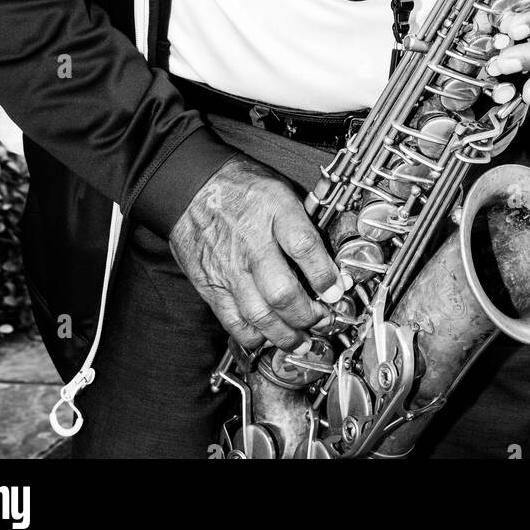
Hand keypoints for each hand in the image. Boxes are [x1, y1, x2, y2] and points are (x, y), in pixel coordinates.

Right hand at [168, 154, 344, 353]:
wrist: (192, 187)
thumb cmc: (241, 188)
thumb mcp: (281, 191)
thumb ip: (305, 224)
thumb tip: (331, 261)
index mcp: (274, 212)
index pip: (304, 247)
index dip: (325, 275)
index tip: (337, 291)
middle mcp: (251, 243)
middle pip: (283, 292)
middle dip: (308, 315)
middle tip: (322, 320)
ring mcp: (229, 269)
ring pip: (260, 315)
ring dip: (286, 336)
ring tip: (302, 342)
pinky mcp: (211, 285)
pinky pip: (233, 321)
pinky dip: (254, 336)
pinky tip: (268, 337)